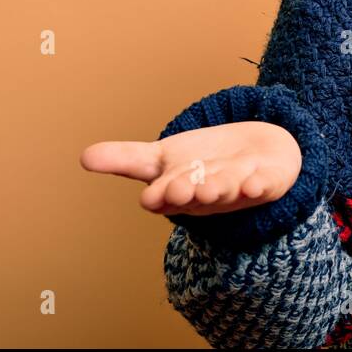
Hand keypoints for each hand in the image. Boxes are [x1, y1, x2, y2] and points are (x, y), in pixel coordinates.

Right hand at [80, 121, 301, 215]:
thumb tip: (82, 157)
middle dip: (189, 193)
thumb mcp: (162, 158)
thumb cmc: (202, 162)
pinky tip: (256, 183)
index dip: (160, 195)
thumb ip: (126, 159)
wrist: (255, 154)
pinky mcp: (269, 181)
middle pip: (197, 195)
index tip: (151, 197)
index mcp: (180, 192)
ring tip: (215, 187)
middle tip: (181, 191)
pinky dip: (261, 184)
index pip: (166, 196)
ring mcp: (240, 190)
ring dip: (222, 190)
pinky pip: (266, 185)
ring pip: (230, 191)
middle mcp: (208, 195)